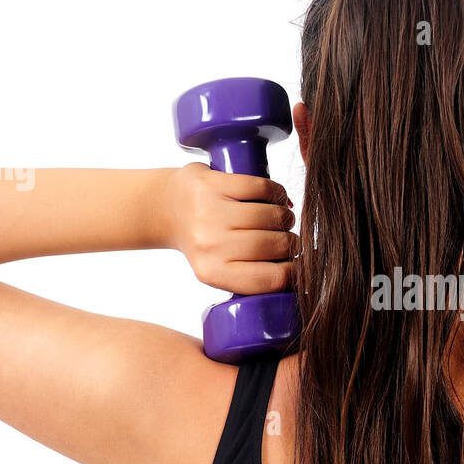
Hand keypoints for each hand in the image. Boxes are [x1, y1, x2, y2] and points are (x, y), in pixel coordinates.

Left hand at [158, 162, 297, 293]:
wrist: (165, 208)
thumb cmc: (203, 241)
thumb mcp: (220, 269)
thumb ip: (251, 277)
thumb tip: (297, 275)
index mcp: (212, 272)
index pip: (272, 279)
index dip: (294, 273)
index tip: (296, 264)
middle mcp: (210, 244)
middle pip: (277, 245)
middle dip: (290, 241)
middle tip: (285, 238)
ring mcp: (210, 212)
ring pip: (273, 216)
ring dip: (284, 217)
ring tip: (278, 219)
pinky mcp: (212, 184)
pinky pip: (263, 188)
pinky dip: (276, 192)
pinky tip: (273, 198)